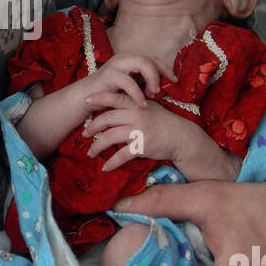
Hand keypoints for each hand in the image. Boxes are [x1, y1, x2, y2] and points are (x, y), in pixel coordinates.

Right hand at [79, 53, 174, 108]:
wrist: (87, 98)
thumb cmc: (111, 95)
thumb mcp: (131, 88)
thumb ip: (144, 84)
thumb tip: (163, 88)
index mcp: (131, 60)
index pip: (153, 59)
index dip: (165, 68)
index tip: (175, 80)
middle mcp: (124, 58)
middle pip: (149, 59)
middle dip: (159, 73)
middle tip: (161, 89)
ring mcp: (116, 64)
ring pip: (141, 64)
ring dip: (151, 79)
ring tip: (153, 94)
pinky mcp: (109, 74)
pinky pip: (129, 81)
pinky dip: (138, 93)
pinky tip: (142, 103)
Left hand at [85, 101, 240, 180]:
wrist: (181, 137)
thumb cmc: (163, 122)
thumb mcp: (149, 107)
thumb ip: (133, 104)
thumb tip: (113, 106)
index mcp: (137, 103)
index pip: (114, 97)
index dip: (99, 98)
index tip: (86, 101)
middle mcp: (136, 114)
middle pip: (106, 119)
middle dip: (92, 127)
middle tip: (84, 134)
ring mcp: (139, 130)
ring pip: (110, 137)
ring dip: (97, 146)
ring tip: (90, 152)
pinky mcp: (142, 145)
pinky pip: (121, 155)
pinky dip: (111, 162)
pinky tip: (105, 167)